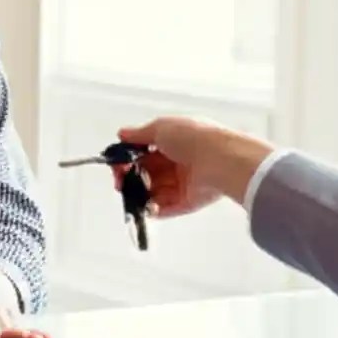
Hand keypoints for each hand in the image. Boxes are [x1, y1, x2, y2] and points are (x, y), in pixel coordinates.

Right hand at [112, 115, 275, 216]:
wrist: (219, 159)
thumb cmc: (192, 138)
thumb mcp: (161, 128)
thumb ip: (139, 134)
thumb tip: (122, 134)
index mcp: (174, 142)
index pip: (145, 151)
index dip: (129, 157)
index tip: (117, 163)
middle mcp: (178, 162)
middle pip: (147, 172)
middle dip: (131, 177)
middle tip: (120, 180)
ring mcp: (183, 183)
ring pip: (154, 191)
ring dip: (140, 193)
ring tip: (130, 193)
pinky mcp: (188, 202)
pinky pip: (166, 208)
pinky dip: (153, 209)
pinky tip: (143, 207)